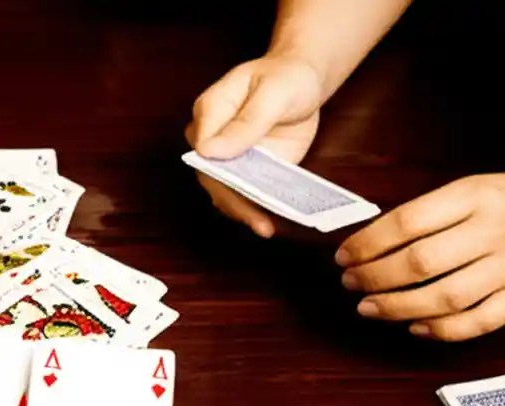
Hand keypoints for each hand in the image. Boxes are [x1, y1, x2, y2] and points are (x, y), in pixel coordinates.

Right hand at [186, 54, 325, 236]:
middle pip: (212, 176)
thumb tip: (207, 151)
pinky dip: (257, 208)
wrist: (302, 82)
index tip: (237, 189)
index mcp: (209, 113)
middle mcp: (211, 139)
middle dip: (233, 201)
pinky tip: (270, 221)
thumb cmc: (284, 78)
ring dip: (243, 211)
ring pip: (226, 190)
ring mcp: (228, 158)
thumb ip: (245, 122)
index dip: (216, 172)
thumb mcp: (272, 94)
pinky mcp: (247, 171)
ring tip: (264, 228)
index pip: (202, 149)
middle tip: (258, 221)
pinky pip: (247, 193)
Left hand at [336, 173, 504, 340]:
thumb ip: (428, 213)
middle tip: (350, 283)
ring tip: (369, 307)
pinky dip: (440, 330)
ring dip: (397, 307)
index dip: (367, 243)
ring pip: (444, 298)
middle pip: (421, 263)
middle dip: (374, 278)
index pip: (407, 222)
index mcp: (476, 197)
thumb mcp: (473, 189)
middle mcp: (494, 232)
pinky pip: (477, 323)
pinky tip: (413, 327)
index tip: (344, 256)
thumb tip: (369, 243)